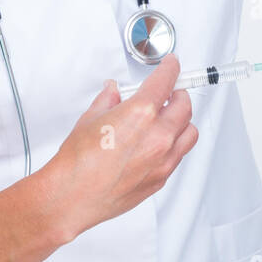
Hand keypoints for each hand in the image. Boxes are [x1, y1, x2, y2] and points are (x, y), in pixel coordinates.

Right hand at [41, 55, 197, 241]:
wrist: (71, 196)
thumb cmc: (77, 162)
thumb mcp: (90, 118)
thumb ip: (108, 100)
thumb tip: (114, 92)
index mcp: (141, 114)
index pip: (166, 81)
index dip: (171, 68)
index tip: (172, 65)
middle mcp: (158, 136)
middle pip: (185, 106)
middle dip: (178, 95)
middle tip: (168, 92)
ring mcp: (163, 159)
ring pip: (189, 132)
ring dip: (182, 121)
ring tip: (168, 118)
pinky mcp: (161, 177)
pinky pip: (179, 155)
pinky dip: (174, 144)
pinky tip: (159, 143)